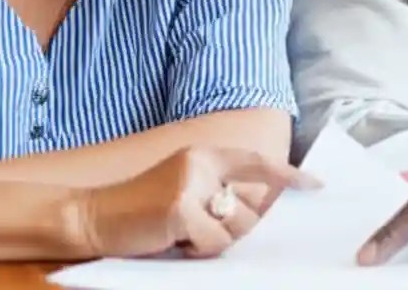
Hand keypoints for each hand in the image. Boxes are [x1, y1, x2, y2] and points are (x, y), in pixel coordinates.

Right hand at [68, 146, 318, 259]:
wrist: (92, 216)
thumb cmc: (140, 211)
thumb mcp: (182, 190)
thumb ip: (216, 194)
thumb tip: (259, 218)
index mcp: (203, 155)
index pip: (255, 162)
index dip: (287, 175)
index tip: (315, 186)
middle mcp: (200, 163)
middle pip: (250, 209)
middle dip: (236, 231)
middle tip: (202, 233)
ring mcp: (190, 184)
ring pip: (234, 230)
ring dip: (214, 244)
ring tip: (182, 236)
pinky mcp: (180, 208)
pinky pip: (213, 244)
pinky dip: (197, 251)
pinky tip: (173, 242)